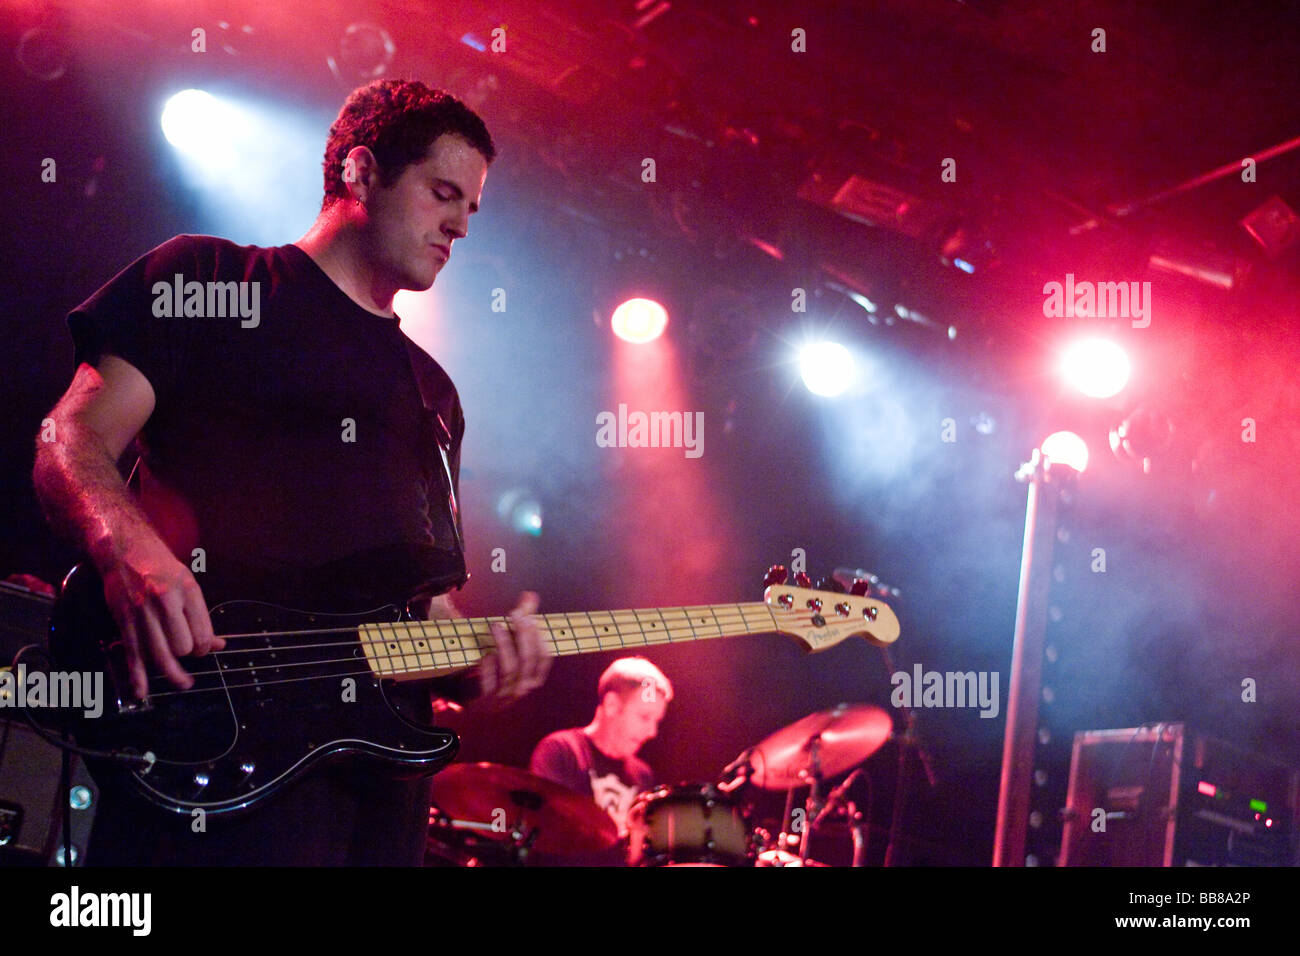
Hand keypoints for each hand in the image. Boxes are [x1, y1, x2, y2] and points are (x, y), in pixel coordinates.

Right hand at [98, 537, 223, 697]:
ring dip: (173, 674)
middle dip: (188, 655)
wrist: (125, 550)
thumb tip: (219, 645)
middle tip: (188, 652)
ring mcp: (143, 613)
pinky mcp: (124, 620)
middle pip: (183, 647)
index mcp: (187, 591)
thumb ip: (202, 616)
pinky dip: (138, 676)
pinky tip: (142, 692)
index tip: (204, 648)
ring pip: (160, 654)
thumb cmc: (162, 568)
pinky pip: (133, 653)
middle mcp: (166, 602)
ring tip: (183, 683)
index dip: (206, 647)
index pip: (203, 633)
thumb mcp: (189, 584)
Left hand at [479, 591, 550, 699]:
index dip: (538, 636)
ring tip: (496, 626)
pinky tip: (485, 653)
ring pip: (510, 669)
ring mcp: (506, 694)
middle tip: (514, 614)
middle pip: (528, 660)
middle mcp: (524, 686)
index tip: (528, 616)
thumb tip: (530, 595)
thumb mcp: (514, 647)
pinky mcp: (488, 699)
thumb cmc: (499, 670)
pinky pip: (490, 682)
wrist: (478, 702)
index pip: (544, 656)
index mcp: (534, 676)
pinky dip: (489, 666)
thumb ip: (523, 620)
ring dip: (504, 645)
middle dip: (523, 635)